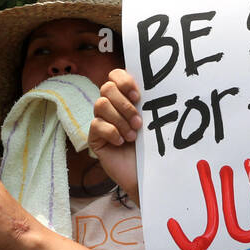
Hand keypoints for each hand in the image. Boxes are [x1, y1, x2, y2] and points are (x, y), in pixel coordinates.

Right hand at [90, 70, 141, 200]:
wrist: (149, 174)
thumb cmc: (153, 146)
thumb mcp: (153, 120)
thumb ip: (148, 102)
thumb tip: (155, 83)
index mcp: (125, 98)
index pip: (115, 75)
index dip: (124, 81)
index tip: (138, 96)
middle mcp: (112, 107)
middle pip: (106, 88)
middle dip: (124, 104)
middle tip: (138, 122)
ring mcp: (102, 122)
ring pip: (100, 104)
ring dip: (119, 119)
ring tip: (133, 135)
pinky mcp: (95, 138)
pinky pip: (96, 125)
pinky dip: (111, 132)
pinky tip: (121, 142)